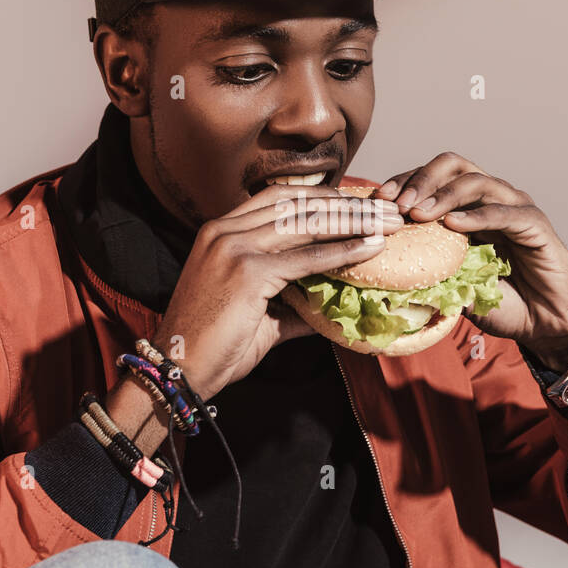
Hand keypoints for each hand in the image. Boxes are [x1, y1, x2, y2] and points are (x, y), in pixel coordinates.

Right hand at [152, 185, 403, 400]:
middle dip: (349, 203)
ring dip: (354, 220)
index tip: (361, 204)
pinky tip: (371, 247)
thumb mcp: (257, 313)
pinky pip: (306, 257)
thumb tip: (329, 308)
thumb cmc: (215, 345)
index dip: (326, 197)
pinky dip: (344, 250)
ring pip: (306, 222)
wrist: (178, 370)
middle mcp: (225, 230)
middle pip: (299, 203)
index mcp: (222, 230)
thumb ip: (292, 302)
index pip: (282, 198)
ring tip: (389, 222)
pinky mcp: (247, 272)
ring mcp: (234, 247)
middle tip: (388, 209)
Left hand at [374, 152, 567, 370]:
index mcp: (469, 206)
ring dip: (443, 195)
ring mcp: (515, 208)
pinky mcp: (535, 224)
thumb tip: (383, 268)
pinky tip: (454, 224)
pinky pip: (504, 212)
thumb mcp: (454, 286)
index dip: (404, 182)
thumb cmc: (502, 302)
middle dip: (421, 179)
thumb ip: (428, 270)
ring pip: (476, 181)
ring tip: (419, 213)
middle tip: (397, 203)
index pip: (432, 178)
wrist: (545, 324)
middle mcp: (491, 199)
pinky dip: (477, 215)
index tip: (378, 201)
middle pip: (453, 165)